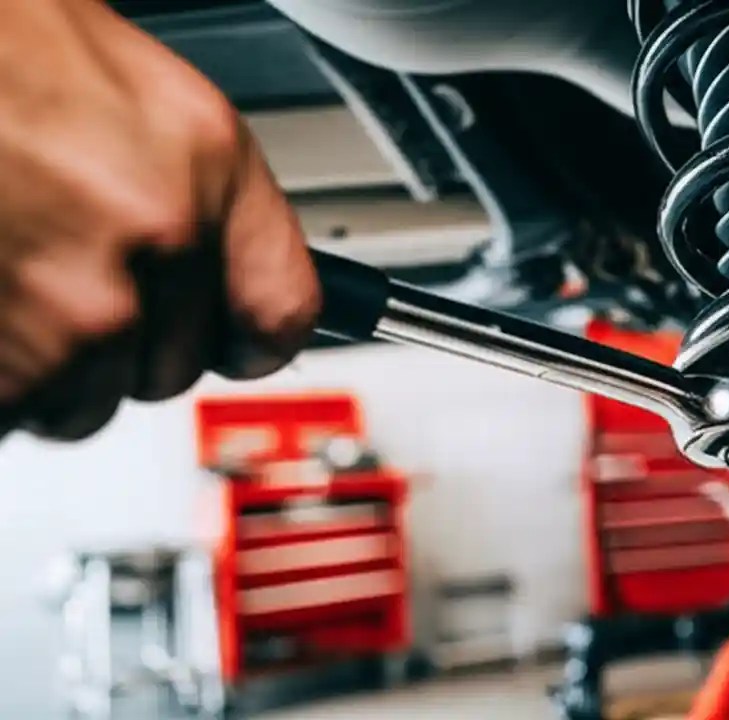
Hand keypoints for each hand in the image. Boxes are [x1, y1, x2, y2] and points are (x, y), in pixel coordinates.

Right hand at [0, 0, 317, 437]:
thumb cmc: (4, 48)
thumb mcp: (133, 96)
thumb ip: (191, 189)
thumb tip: (220, 261)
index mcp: (208, 158)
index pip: (282, 308)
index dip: (253, 341)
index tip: (235, 347)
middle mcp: (161, 232)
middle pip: (174, 363)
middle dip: (123, 346)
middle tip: (66, 290)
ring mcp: (82, 301)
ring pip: (87, 397)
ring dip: (47, 368)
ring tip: (8, 284)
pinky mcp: (8, 358)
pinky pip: (16, 406)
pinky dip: (0, 380)